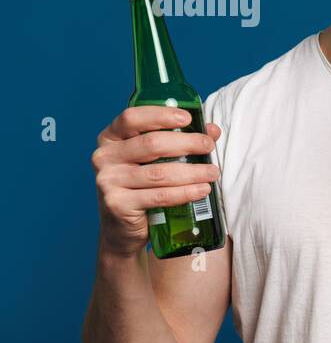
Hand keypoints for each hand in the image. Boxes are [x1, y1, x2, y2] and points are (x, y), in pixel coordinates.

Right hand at [92, 107, 221, 257]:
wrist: (122, 227)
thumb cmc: (142, 185)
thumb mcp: (155, 159)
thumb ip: (179, 140)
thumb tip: (212, 130)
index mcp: (110, 138)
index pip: (132, 118)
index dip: (160, 115)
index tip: (187, 118)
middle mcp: (104, 156)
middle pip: (151, 144)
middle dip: (187, 143)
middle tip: (209, 147)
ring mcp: (107, 181)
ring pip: (159, 172)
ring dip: (192, 171)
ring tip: (213, 172)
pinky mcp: (117, 204)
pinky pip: (159, 196)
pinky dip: (185, 192)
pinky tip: (202, 190)